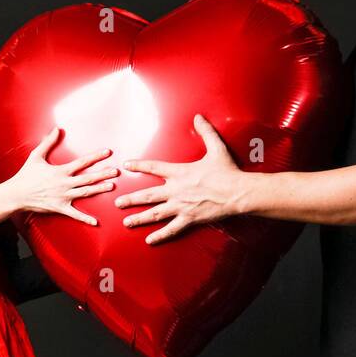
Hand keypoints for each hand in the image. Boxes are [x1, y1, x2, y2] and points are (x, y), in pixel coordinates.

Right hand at [7, 125, 116, 224]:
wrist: (17, 194)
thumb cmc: (26, 175)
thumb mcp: (36, 156)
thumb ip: (48, 142)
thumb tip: (56, 129)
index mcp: (61, 171)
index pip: (82, 162)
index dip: (96, 157)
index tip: (108, 152)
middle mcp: (65, 183)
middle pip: (88, 178)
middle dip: (103, 174)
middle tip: (116, 171)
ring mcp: (63, 196)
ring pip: (85, 193)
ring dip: (99, 190)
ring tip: (112, 186)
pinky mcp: (60, 208)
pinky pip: (75, 214)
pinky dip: (85, 219)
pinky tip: (96, 222)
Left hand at [116, 113, 245, 243]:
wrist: (238, 192)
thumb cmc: (227, 171)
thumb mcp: (216, 148)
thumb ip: (206, 131)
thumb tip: (199, 116)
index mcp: (180, 172)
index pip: (153, 167)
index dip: (139, 165)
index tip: (126, 165)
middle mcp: (176, 190)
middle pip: (148, 195)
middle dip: (131, 199)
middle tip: (117, 203)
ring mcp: (181, 206)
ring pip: (155, 214)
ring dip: (139, 218)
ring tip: (126, 222)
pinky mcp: (190, 219)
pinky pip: (172, 229)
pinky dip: (160, 235)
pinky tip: (149, 240)